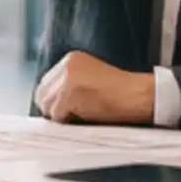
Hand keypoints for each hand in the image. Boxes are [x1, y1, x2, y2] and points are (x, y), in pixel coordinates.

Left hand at [34, 51, 154, 124]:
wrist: (138, 95)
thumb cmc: (120, 93)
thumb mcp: (91, 79)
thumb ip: (70, 85)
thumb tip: (51, 105)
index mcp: (71, 59)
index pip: (46, 83)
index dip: (53, 100)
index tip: (63, 111)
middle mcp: (66, 65)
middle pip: (42, 93)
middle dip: (52, 108)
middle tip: (68, 118)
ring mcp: (67, 79)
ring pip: (47, 106)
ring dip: (60, 116)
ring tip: (80, 117)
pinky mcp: (70, 93)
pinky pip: (58, 115)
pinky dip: (67, 121)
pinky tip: (84, 118)